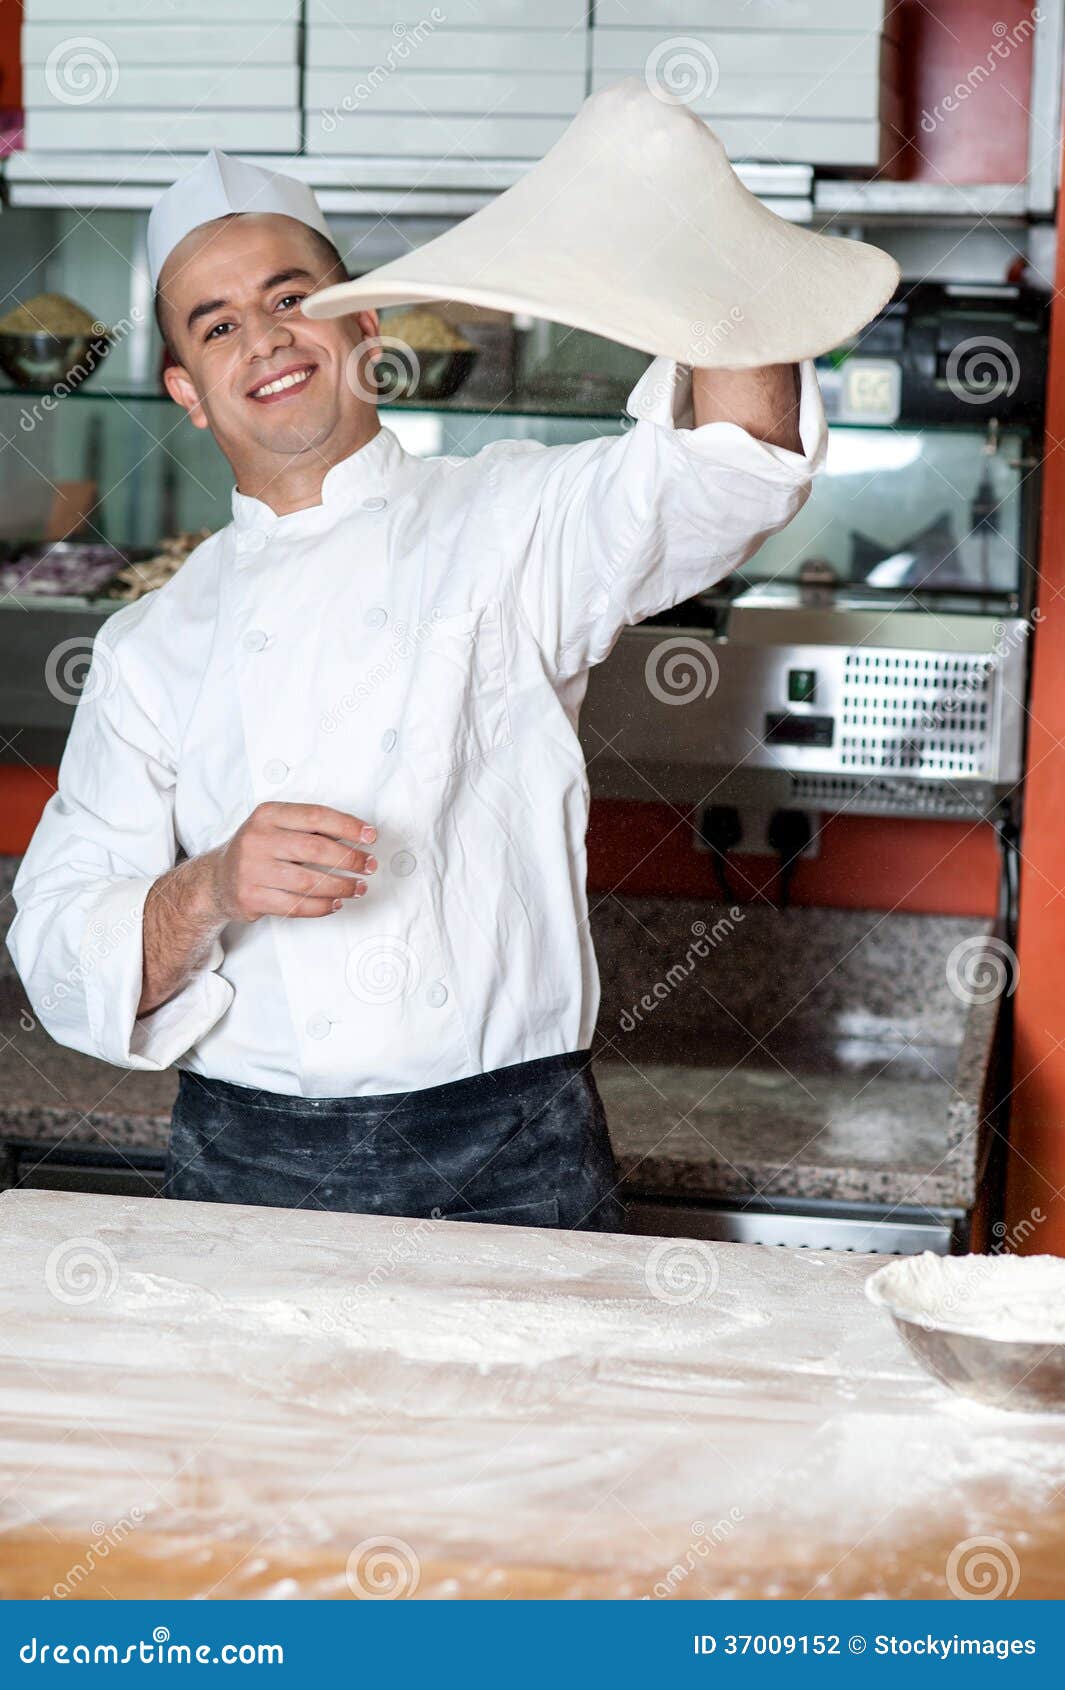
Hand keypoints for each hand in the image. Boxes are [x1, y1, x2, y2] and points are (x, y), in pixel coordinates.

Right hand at [205, 801, 377, 921]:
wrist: (217, 879)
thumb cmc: (257, 850)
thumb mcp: (276, 826)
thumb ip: (309, 828)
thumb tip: (356, 836)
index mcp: (267, 815)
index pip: (316, 816)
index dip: (348, 826)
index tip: (370, 836)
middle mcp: (257, 839)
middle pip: (315, 849)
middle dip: (350, 859)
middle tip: (369, 865)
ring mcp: (252, 870)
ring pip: (309, 882)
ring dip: (341, 886)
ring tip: (358, 887)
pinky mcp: (252, 897)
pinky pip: (296, 906)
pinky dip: (322, 906)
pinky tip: (335, 903)